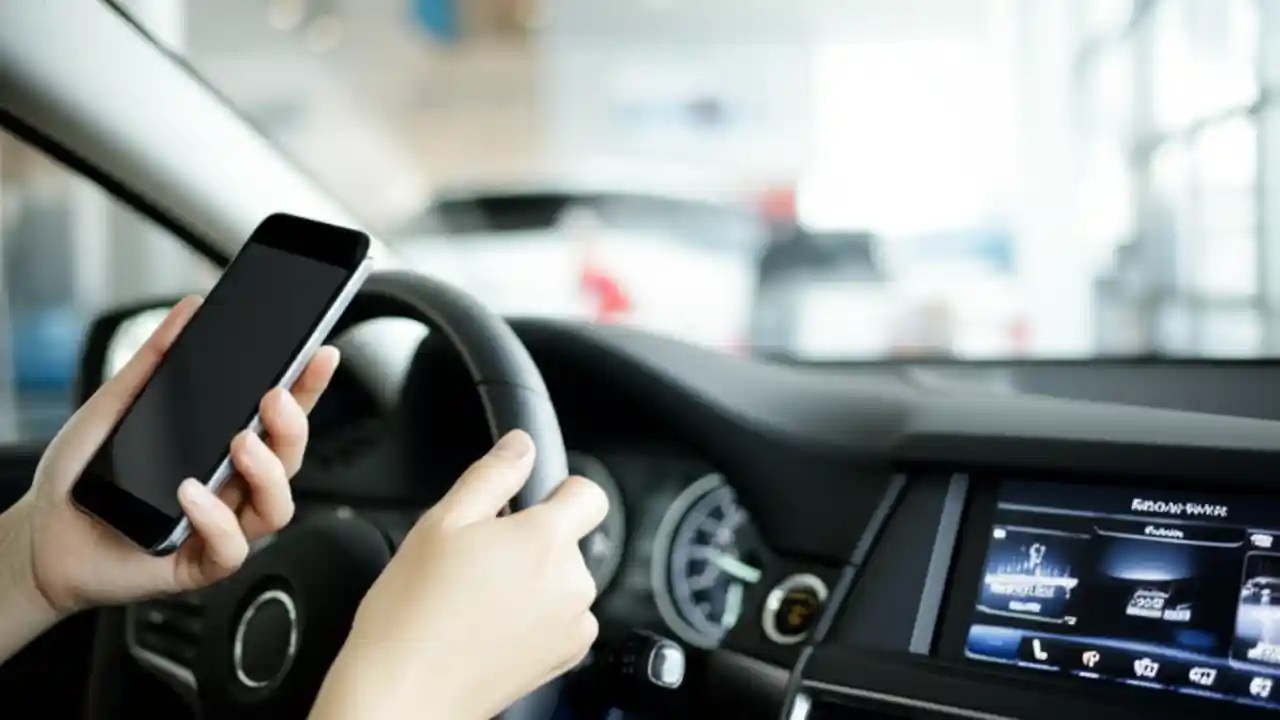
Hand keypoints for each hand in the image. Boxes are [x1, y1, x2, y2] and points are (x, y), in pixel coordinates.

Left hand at [10, 295, 338, 614]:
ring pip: (277, 507)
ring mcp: (221, 525)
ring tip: (239, 445)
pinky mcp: (199, 564)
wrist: (40, 535)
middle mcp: (231, 486)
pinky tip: (190, 495)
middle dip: (294, 427)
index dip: (308, 388)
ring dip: (268, 474)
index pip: (279, 416)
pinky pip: (232, 548)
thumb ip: (154, 359)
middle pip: (291, 459)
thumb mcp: (116, 405)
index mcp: (222, 447)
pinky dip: (218, 520)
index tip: (320, 355)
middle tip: (274, 400)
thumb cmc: (82, 476)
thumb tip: (189, 311)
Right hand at [312, 431, 607, 719]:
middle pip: (572, 540)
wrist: (406, 692)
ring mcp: (573, 622)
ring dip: (537, 581)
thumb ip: (492, 475)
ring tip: (481, 597)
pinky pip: (565, 619)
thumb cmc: (413, 612)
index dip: (560, 491)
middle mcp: (572, 580)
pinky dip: (539, 618)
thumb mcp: (442, 522)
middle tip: (481, 559)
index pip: (589, 494)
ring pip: (566, 581)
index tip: (529, 504)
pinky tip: (494, 625)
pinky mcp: (567, 657)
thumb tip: (521, 445)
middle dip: (536, 541)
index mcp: (545, 538)